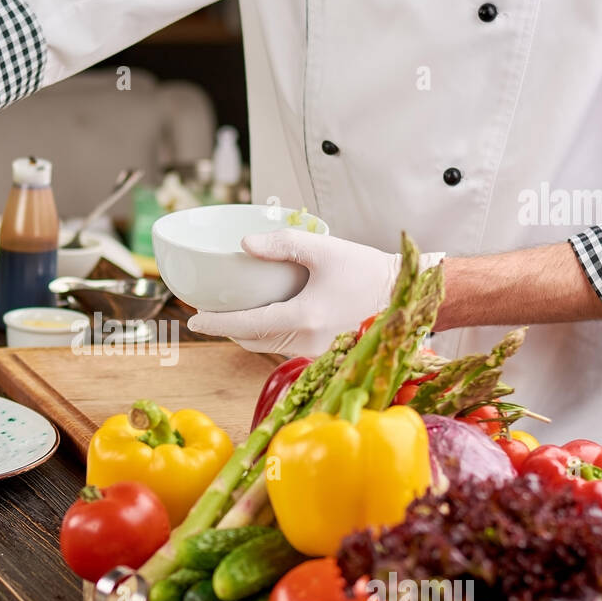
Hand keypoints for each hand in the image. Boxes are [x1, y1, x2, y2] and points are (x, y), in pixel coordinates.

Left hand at [186, 230, 442, 355]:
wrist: (409, 295)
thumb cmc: (369, 271)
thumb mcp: (325, 249)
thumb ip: (283, 245)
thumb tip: (244, 245)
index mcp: (304, 320)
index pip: (247, 326)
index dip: (216, 323)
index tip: (192, 318)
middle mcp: (308, 344)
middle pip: (252, 341)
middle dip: (226, 329)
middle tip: (205, 311)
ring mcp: (317, 354)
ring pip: (268, 347)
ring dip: (246, 333)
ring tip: (228, 313)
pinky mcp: (326, 355)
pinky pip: (286, 348)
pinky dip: (268, 336)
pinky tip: (262, 319)